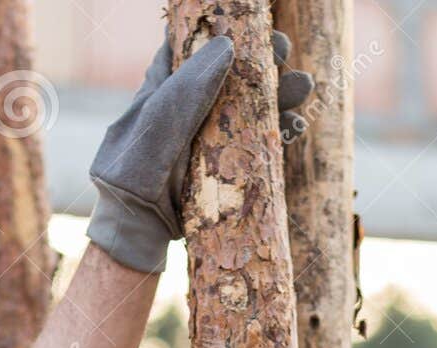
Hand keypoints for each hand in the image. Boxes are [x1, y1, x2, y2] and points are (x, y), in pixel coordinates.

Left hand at [86, 30, 315, 273]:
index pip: (193, 49)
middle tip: (283, 50)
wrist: (137, 230)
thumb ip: (190, 87)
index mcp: (164, 88)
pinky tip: (296, 127)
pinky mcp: (225, 165)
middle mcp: (190, 108)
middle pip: (232, 75)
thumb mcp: (158, 123)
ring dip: (279, 96)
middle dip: (261, 62)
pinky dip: (279, 135)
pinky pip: (259, 145)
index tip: (249, 28)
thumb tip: (229, 46)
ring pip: (252, 108)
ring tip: (303, 87)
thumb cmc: (133, 174)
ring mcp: (210, 137)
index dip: (221, 35)